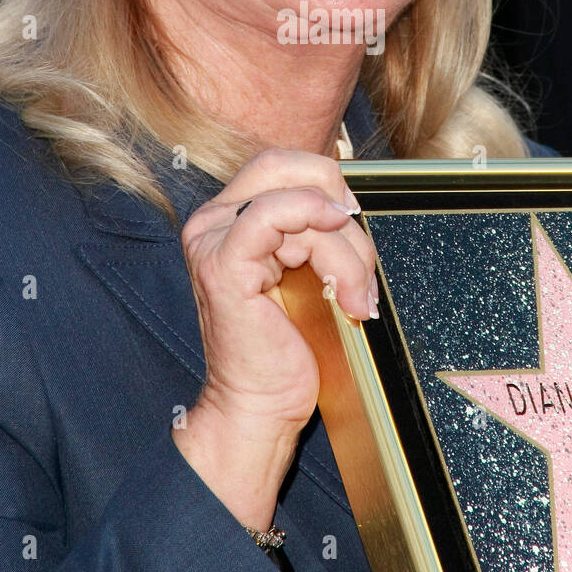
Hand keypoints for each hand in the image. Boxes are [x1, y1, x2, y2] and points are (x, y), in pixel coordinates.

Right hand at [172, 147, 377, 527]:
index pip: (283, 165)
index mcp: (230, 216)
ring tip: (354, 297)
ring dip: (344, 250)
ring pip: (297, 202)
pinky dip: (313, 227)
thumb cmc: (287, 346)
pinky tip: (338, 272)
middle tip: (360, 257)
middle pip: (285, 166)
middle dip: (337, 203)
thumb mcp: (309, 269)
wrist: (261, 405)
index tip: (355, 222)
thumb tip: (349, 202)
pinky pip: (271, 215)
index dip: (328, 181)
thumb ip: (318, 229)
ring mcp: (211, 239)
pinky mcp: (221, 263)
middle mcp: (212, 220)